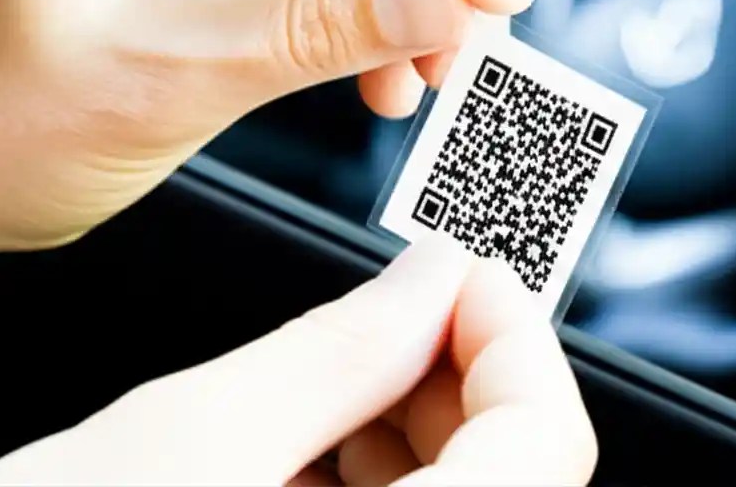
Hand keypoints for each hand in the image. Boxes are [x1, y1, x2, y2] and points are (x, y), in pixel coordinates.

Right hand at [0, 242, 596, 485]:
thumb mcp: (188, 439)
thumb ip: (336, 351)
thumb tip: (426, 277)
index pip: (547, 438)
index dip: (514, 331)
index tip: (464, 270)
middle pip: (511, 464)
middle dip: (454, 371)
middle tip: (394, 309)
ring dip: (409, 424)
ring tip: (331, 376)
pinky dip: (367, 481)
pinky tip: (304, 449)